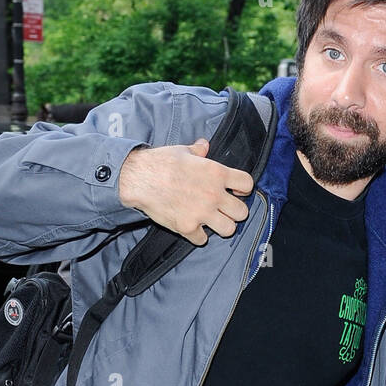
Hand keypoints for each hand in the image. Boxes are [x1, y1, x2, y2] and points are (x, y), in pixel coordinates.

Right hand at [117, 137, 253, 245]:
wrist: (138, 178)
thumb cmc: (160, 162)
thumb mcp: (183, 151)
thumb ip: (198, 151)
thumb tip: (204, 145)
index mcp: (216, 173)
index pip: (247, 184)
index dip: (243, 188)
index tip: (235, 191)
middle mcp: (214, 194)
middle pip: (242, 212)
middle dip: (234, 211)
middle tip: (224, 209)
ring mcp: (202, 213)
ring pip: (229, 229)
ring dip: (221, 226)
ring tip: (211, 221)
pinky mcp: (188, 227)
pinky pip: (202, 240)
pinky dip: (197, 236)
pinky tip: (191, 226)